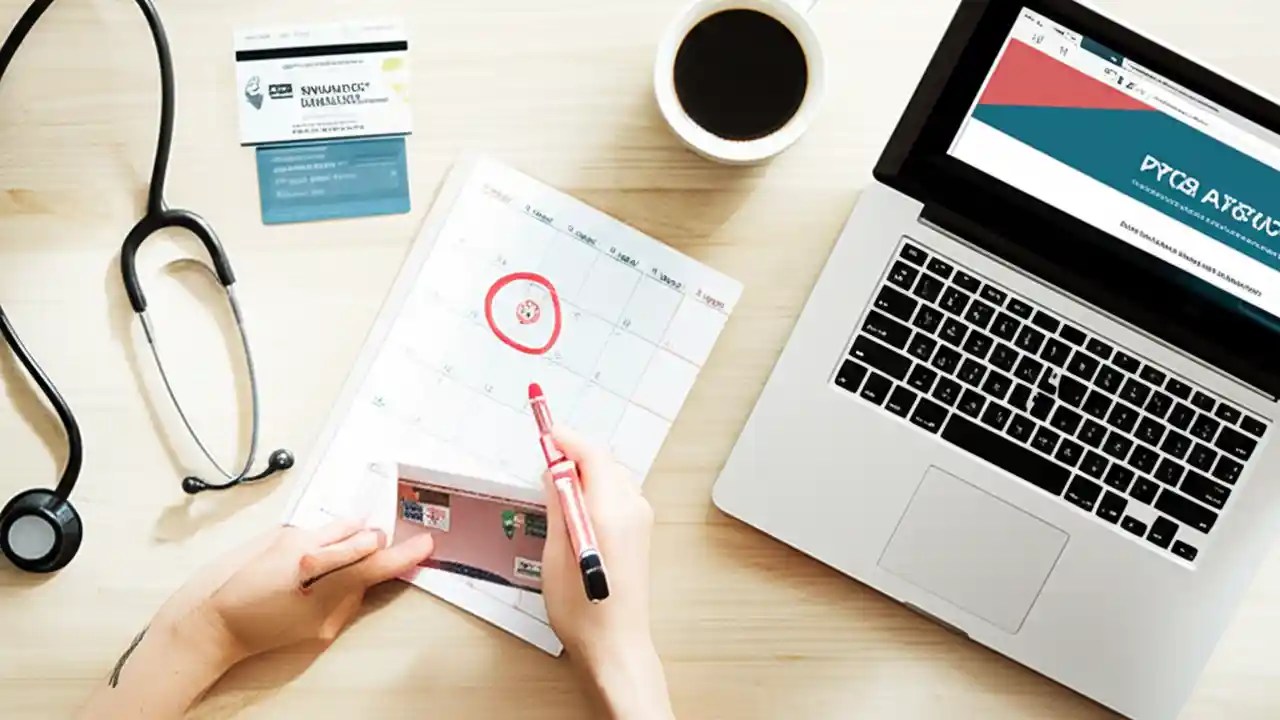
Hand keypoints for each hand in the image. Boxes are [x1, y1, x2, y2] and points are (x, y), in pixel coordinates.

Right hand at [80, 521, 433, 719]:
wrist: (209, 630)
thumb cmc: (233, 585)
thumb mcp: (278, 545)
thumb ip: (325, 535)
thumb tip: (358, 525)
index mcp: (313, 581)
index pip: (370, 562)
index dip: (401, 551)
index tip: (426, 542)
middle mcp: (326, 610)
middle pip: (367, 575)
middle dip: (377, 552)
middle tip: (391, 533)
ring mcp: (325, 625)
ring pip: (356, 587)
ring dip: (356, 567)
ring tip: (334, 553)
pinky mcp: (320, 632)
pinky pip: (344, 599)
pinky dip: (341, 581)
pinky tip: (323, 573)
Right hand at [541, 428, 673, 719]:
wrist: (616, 645)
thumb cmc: (582, 610)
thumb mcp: (555, 553)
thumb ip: (558, 505)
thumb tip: (554, 473)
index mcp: (610, 512)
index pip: (592, 456)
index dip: (568, 440)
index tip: (547, 432)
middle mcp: (632, 510)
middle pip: (604, 462)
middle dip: (575, 455)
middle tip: (545, 461)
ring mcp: (641, 520)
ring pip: (613, 476)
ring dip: (587, 472)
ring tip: (557, 486)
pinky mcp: (642, 531)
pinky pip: (620, 494)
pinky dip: (598, 488)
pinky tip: (578, 507)